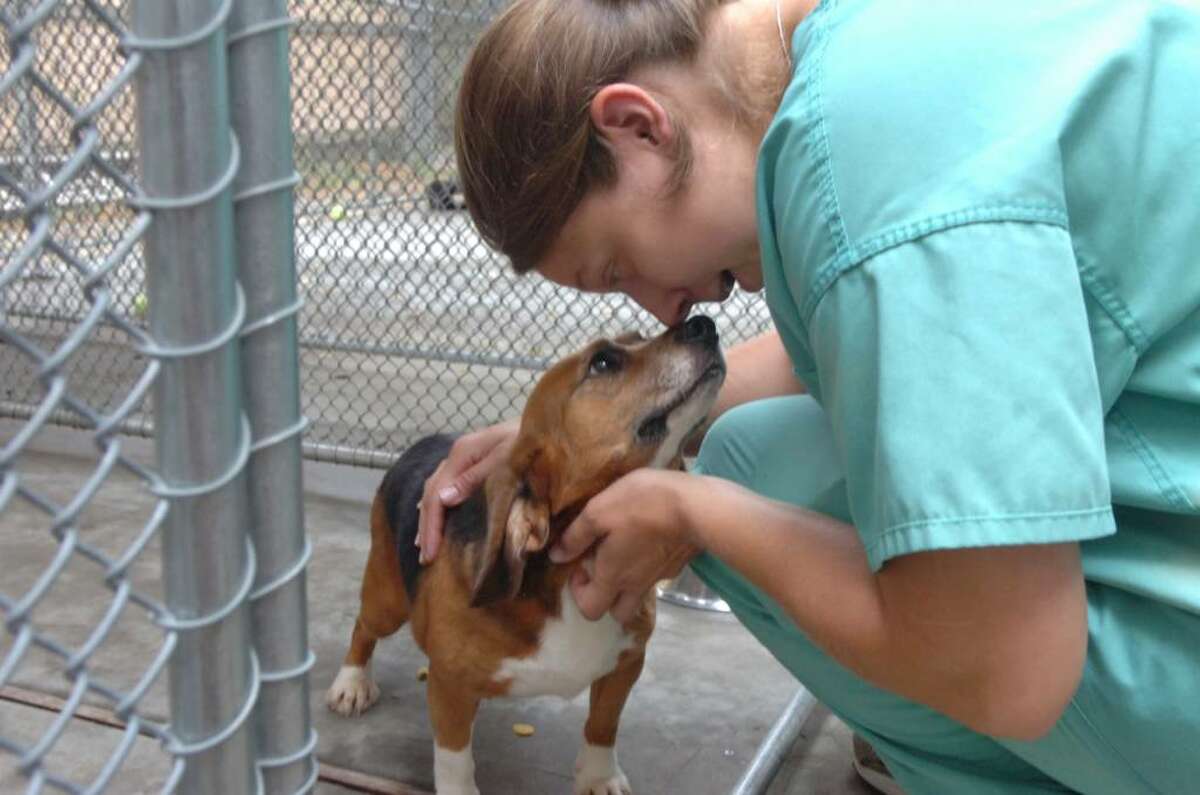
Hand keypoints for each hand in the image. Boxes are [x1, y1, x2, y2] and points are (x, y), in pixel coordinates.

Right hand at [417, 419, 518, 562]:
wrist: (550, 426)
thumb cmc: (532, 444)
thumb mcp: (506, 460)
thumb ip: (475, 478)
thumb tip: (444, 499)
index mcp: (462, 453)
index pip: (435, 494)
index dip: (431, 526)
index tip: (429, 554)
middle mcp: (458, 454)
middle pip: (431, 493)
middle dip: (427, 526)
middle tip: (425, 558)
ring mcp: (464, 457)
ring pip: (436, 489)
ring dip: (430, 517)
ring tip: (426, 544)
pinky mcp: (473, 461)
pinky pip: (447, 486)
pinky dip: (439, 505)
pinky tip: (437, 518)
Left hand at [549, 469, 701, 622]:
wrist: (696, 506)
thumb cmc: (640, 504)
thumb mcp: (598, 512)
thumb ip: (575, 536)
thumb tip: (556, 556)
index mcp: (613, 577)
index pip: (590, 610)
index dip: (579, 593)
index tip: (580, 565)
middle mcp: (636, 585)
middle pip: (618, 613)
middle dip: (605, 597)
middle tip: (601, 566)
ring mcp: (660, 577)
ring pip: (639, 595)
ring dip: (627, 583)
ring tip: (624, 552)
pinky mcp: (678, 565)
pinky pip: (657, 575)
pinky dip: (648, 566)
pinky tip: (649, 540)